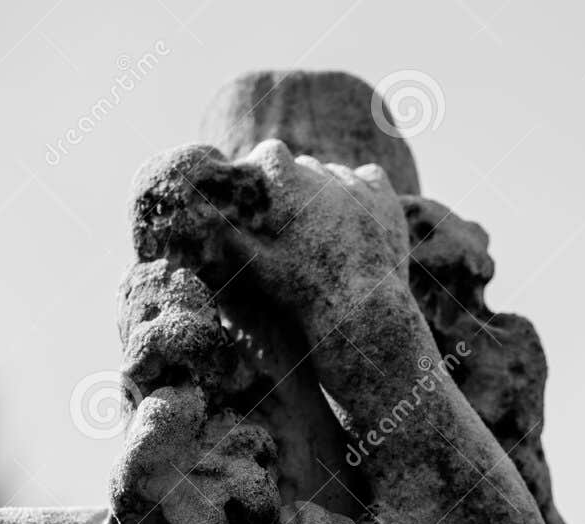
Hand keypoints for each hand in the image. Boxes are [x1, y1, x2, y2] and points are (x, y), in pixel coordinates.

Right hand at [130, 142, 411, 339]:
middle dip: (298, 185)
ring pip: (337, 175)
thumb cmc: (299, 289)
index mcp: (285, 176)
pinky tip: (356, 212)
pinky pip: (370, 179)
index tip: (266, 194)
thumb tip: (198, 217)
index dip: (268, 173)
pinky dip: (363, 191)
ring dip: (330, 192)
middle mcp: (322, 171)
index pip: (271, 153)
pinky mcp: (386, 198)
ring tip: (326, 225)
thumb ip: (227, 234)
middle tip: (295, 218)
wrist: (360, 308)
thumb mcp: (254, 262)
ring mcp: (357, 183)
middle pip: (305, 166)